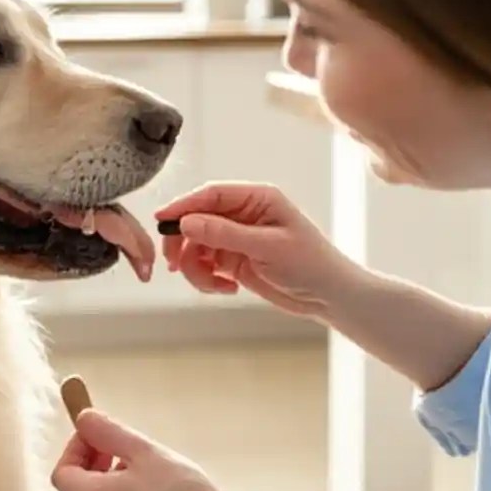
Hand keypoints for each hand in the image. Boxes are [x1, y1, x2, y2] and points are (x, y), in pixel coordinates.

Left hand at [50, 410, 283, 490]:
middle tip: (123, 442)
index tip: (98, 430)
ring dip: (113, 473)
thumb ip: (109, 433)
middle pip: (80, 484)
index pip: (63, 470)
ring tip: (146, 463)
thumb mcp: (145, 452)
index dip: (76, 445)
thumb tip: (85, 419)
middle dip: (96, 457)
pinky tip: (155, 484)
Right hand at [155, 182, 359, 319]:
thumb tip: (187, 222)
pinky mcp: (234, 261)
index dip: (183, 206)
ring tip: (215, 285)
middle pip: (196, 220)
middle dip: (184, 243)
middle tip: (174, 263)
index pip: (211, 195)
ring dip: (196, 267)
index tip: (161, 221)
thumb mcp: (267, 247)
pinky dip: (207, 280)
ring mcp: (236, 238)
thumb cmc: (309, 264)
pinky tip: (227, 290)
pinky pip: (205, 266)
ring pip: (197, 247)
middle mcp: (243, 214)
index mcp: (257, 198)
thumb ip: (225, 234)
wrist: (328, 296)